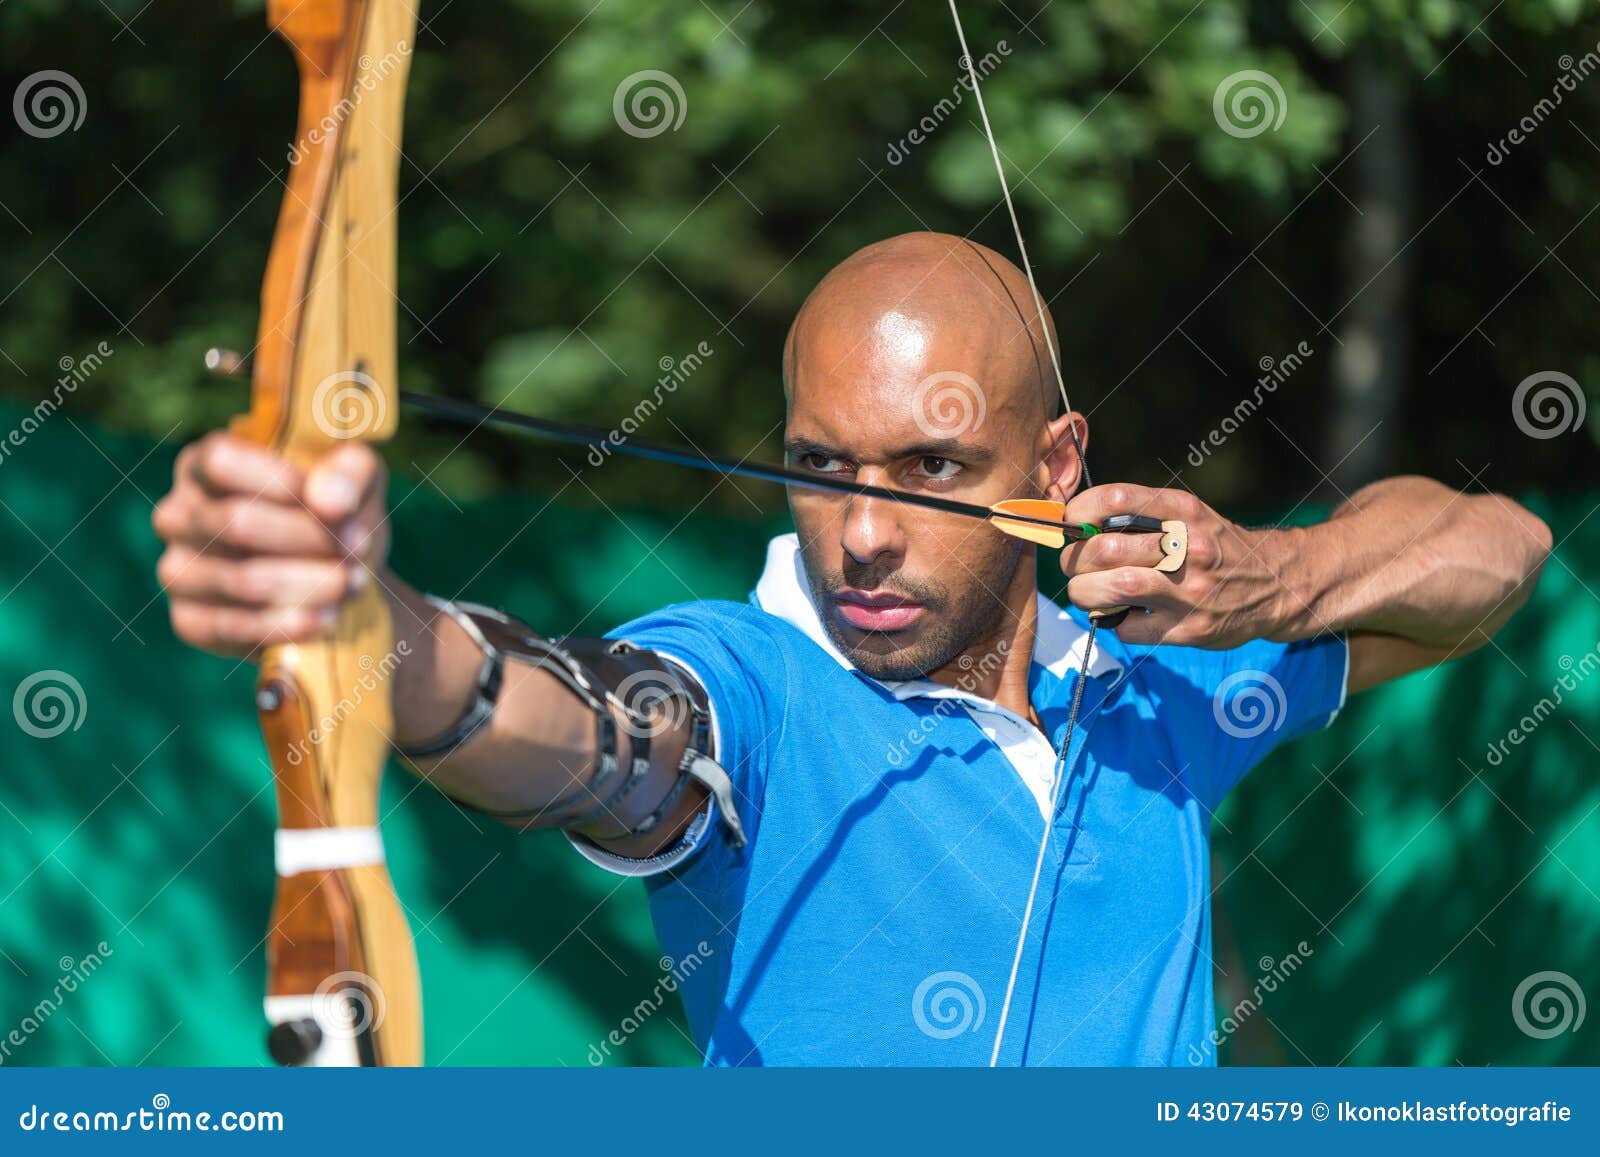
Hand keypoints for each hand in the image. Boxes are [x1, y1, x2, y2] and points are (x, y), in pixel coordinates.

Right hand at [152, 434, 388, 656]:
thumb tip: (330, 502)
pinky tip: (328, 617)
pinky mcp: (190, 621)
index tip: (336, 506)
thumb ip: (349, 474)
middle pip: (237, 522)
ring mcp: (177, 570)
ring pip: (242, 579)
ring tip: (353, 584)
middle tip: (358, 551)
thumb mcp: (356, 477)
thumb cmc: (338, 512)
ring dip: (311, 585)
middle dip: (311, 539)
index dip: (281, 483)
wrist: (338, 576)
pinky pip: (234, 627)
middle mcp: (178, 515)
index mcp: (203, 465)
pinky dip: (290, 625)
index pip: (221, 463)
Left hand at [1059, 483, 1293, 647]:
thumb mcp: (1190, 516)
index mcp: (1183, 511)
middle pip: (1102, 550)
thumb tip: (1078, 527)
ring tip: (1087, 592)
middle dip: (1073, 561)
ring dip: (1084, 593)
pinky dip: (1114, 622)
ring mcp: (1189, 591)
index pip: (1116, 498)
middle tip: (1073, 566)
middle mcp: (1187, 547)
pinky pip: (1128, 628)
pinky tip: (1125, 613)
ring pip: (1110, 589)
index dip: (1080, 510)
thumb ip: (1141, 516)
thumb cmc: (1217, 547)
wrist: (1278, 584)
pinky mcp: (1189, 629)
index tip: (1071, 522)